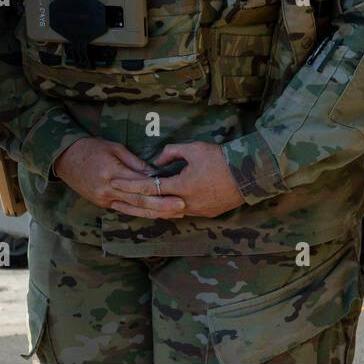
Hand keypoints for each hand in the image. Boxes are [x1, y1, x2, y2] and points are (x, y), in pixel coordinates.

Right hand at [53, 137, 185, 218]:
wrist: (65, 158)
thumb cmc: (91, 148)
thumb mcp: (115, 148)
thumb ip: (134, 162)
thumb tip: (153, 172)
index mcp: (113, 173)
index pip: (141, 183)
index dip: (160, 188)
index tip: (177, 189)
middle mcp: (109, 190)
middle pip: (140, 201)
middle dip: (162, 205)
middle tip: (181, 207)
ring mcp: (104, 199)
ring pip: (133, 210)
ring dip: (154, 213)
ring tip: (173, 214)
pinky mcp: (101, 203)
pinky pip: (124, 210)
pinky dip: (140, 212)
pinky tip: (154, 214)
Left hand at [110, 142, 243, 218]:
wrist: (249, 173)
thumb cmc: (220, 158)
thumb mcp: (193, 149)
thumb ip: (171, 153)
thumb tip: (156, 162)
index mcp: (181, 187)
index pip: (149, 187)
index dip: (130, 185)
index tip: (114, 183)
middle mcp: (187, 204)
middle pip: (156, 205)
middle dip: (137, 202)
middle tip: (119, 199)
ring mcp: (198, 211)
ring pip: (170, 211)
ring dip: (156, 206)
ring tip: (140, 202)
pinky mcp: (208, 214)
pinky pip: (185, 212)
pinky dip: (174, 207)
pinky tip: (167, 203)